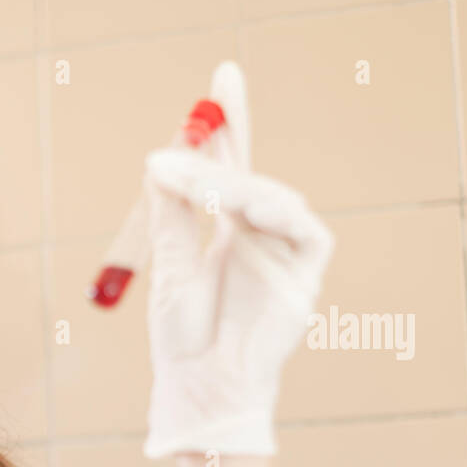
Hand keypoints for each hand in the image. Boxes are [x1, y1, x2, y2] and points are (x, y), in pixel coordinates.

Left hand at [141, 61, 334, 457]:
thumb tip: (161, 159)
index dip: (224, 128)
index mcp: (221, 233)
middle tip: (217, 92)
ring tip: (198, 183)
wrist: (202, 387)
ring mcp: (282, 254)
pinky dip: (279, 213)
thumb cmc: (183, 338)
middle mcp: (255, 237)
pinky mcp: (305, 277)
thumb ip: (171, 217)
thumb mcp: (169, 268)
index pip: (223, 169)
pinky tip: (248, 209)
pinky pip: (304, 231)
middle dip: (237, 129)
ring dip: (235, 184)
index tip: (222, 79)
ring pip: (270, 198)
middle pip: (250, 170)